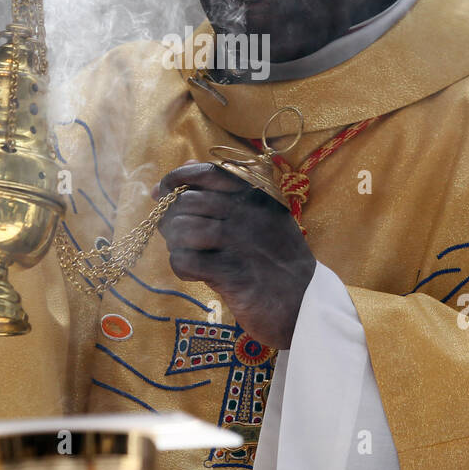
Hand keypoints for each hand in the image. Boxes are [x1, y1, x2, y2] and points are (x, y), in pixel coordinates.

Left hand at [153, 163, 316, 348]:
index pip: (206, 173)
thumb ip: (226, 191)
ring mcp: (238, 242)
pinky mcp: (230, 273)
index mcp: (255, 196)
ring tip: (191, 255)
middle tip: (180, 235)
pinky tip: (196, 272)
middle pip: (187, 202)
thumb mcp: (262, 216)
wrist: (306, 304)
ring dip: (177, 243)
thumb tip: (186, 165)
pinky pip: (184, 261)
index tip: (162, 191)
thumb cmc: (279, 259)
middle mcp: (246, 212)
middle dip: (172, 218)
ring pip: (182, 229)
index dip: (176, 179)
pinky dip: (182, 267)